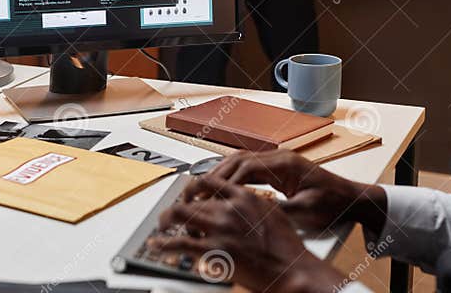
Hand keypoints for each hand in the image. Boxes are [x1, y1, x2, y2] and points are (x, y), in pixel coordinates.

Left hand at [148, 176, 344, 291]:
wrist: (293, 269)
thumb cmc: (288, 247)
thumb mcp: (273, 213)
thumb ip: (253, 203)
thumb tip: (241, 202)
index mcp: (244, 197)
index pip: (209, 180)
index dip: (194, 186)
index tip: (187, 192)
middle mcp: (228, 208)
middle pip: (191, 198)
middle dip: (178, 206)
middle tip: (171, 214)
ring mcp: (219, 228)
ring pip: (180, 214)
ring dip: (166, 219)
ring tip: (160, 226)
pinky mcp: (213, 250)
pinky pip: (179, 242)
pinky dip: (163, 242)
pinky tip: (157, 244)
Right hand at [202, 150, 387, 234]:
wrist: (351, 198)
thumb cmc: (333, 203)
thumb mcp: (306, 212)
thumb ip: (279, 210)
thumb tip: (252, 212)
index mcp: (286, 164)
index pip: (248, 166)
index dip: (226, 179)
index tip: (212, 193)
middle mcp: (280, 158)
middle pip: (240, 159)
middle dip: (218, 173)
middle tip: (200, 188)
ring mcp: (279, 161)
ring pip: (242, 159)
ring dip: (223, 171)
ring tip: (206, 186)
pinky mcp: (278, 168)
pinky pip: (250, 166)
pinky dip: (234, 174)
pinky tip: (224, 186)